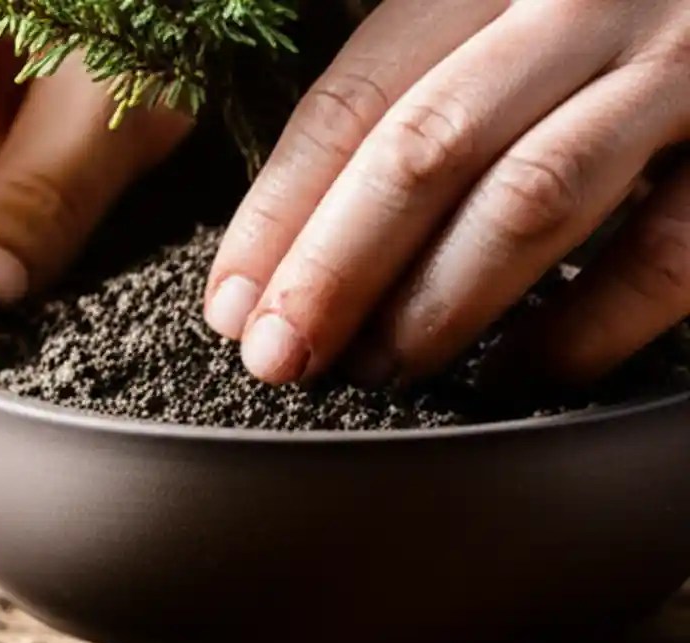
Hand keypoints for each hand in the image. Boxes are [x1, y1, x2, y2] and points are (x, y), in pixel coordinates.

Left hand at [205, 0, 689, 386]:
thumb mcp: (490, 25)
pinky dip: (586, 327)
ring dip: (439, 304)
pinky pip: (667, 255)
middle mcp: (579, 0)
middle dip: (336, 269)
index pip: (354, 96)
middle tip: (282, 358)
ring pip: (531, 196)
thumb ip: (404, 98)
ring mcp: (679, 62)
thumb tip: (282, 253)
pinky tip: (522, 370)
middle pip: (425, 145)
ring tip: (379, 369)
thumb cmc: (589, 31)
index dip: (280, 211)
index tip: (233, 307)